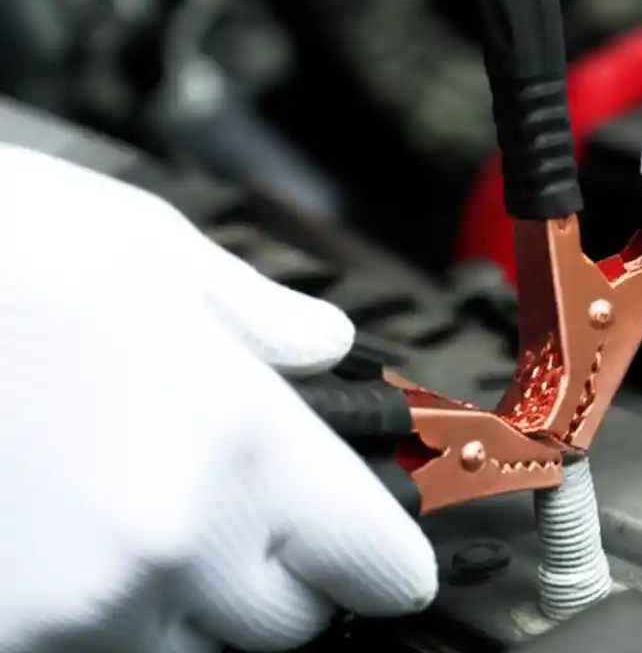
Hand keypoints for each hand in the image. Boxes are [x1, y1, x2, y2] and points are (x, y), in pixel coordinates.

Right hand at [0, 145, 435, 652]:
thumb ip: (265, 318)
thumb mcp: (156, 252)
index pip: (377, 567)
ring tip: (131, 511)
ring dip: (186, 601)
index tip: (372, 548)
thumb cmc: (0, 249)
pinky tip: (63, 533)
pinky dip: (97, 611)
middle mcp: (174, 544)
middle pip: (288, 624)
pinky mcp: (5, 630)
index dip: (382, 556)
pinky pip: (91, 649)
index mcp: (245, 446)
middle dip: (279, 575)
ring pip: (189, 649)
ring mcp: (80, 604)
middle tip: (235, 511)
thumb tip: (325, 346)